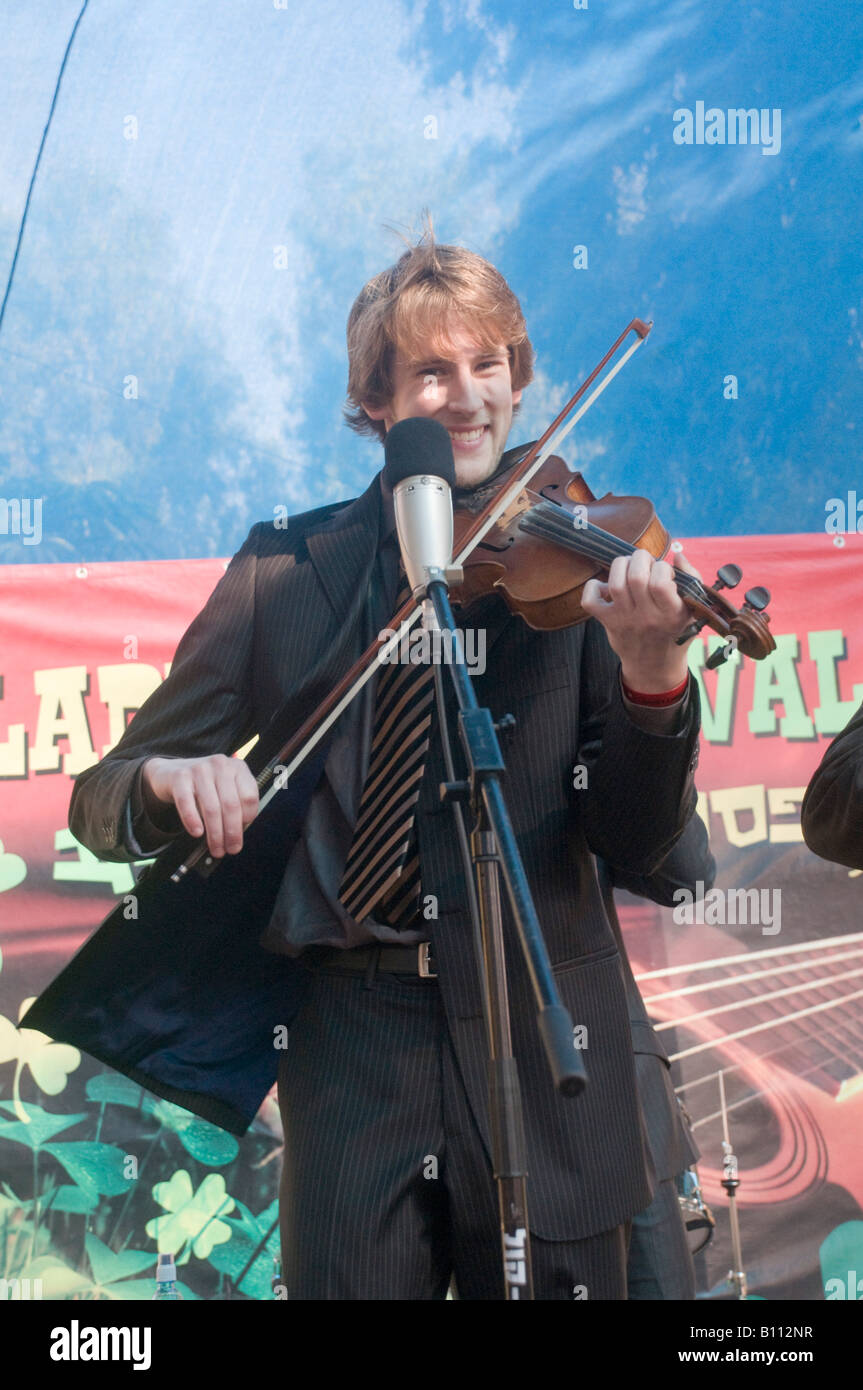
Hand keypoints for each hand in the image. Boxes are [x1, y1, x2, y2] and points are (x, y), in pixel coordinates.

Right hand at [141, 754, 258, 857]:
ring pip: (211, 808)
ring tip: (216, 848)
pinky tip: (197, 833)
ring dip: (215, 834)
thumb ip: (235, 806)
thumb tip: (238, 835)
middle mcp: (221, 765)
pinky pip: (187, 803)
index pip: (249, 797)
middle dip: (232, 832)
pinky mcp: (180, 777)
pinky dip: (192, 821)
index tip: (242, 833)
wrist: (170, 772)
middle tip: (231, 849)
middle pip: (231, 805)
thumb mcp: (224, 789)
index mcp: (237, 768)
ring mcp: (200, 769)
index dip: (247, 819)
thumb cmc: (203, 786)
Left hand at [581, 548, 699, 692]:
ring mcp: (625, 620)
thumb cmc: (675, 629)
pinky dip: (593, 586)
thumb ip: (692, 578)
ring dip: (621, 566)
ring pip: (615, 583)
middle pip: (636, 577)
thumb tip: (677, 555)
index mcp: (672, 613)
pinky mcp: (608, 621)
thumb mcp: (692, 608)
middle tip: (645, 564)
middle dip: (640, 558)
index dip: (662, 568)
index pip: (661, 583)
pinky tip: (606, 587)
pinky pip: (590, 600)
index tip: (664, 573)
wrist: (653, 665)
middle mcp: (647, 617)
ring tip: (628, 568)